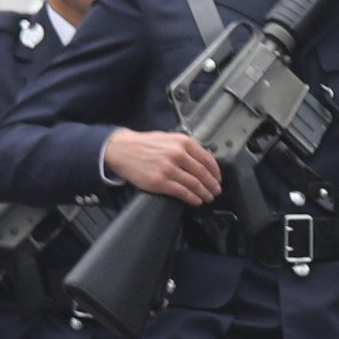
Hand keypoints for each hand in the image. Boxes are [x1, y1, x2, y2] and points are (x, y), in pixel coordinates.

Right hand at [104, 128, 223, 204]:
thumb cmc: (143, 144)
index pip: (207, 159)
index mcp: (182, 142)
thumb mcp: (168, 138)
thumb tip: (202, 160)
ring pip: (195, 184)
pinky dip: (193, 198)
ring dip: (205, 193)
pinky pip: (182, 192)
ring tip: (208, 197)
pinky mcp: (160, 182)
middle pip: (203, 174)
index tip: (218, 178)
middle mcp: (178, 155)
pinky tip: (196, 200)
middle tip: (216, 190)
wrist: (120, 149)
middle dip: (213, 185)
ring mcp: (169, 169)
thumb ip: (185, 147)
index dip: (216, 172)